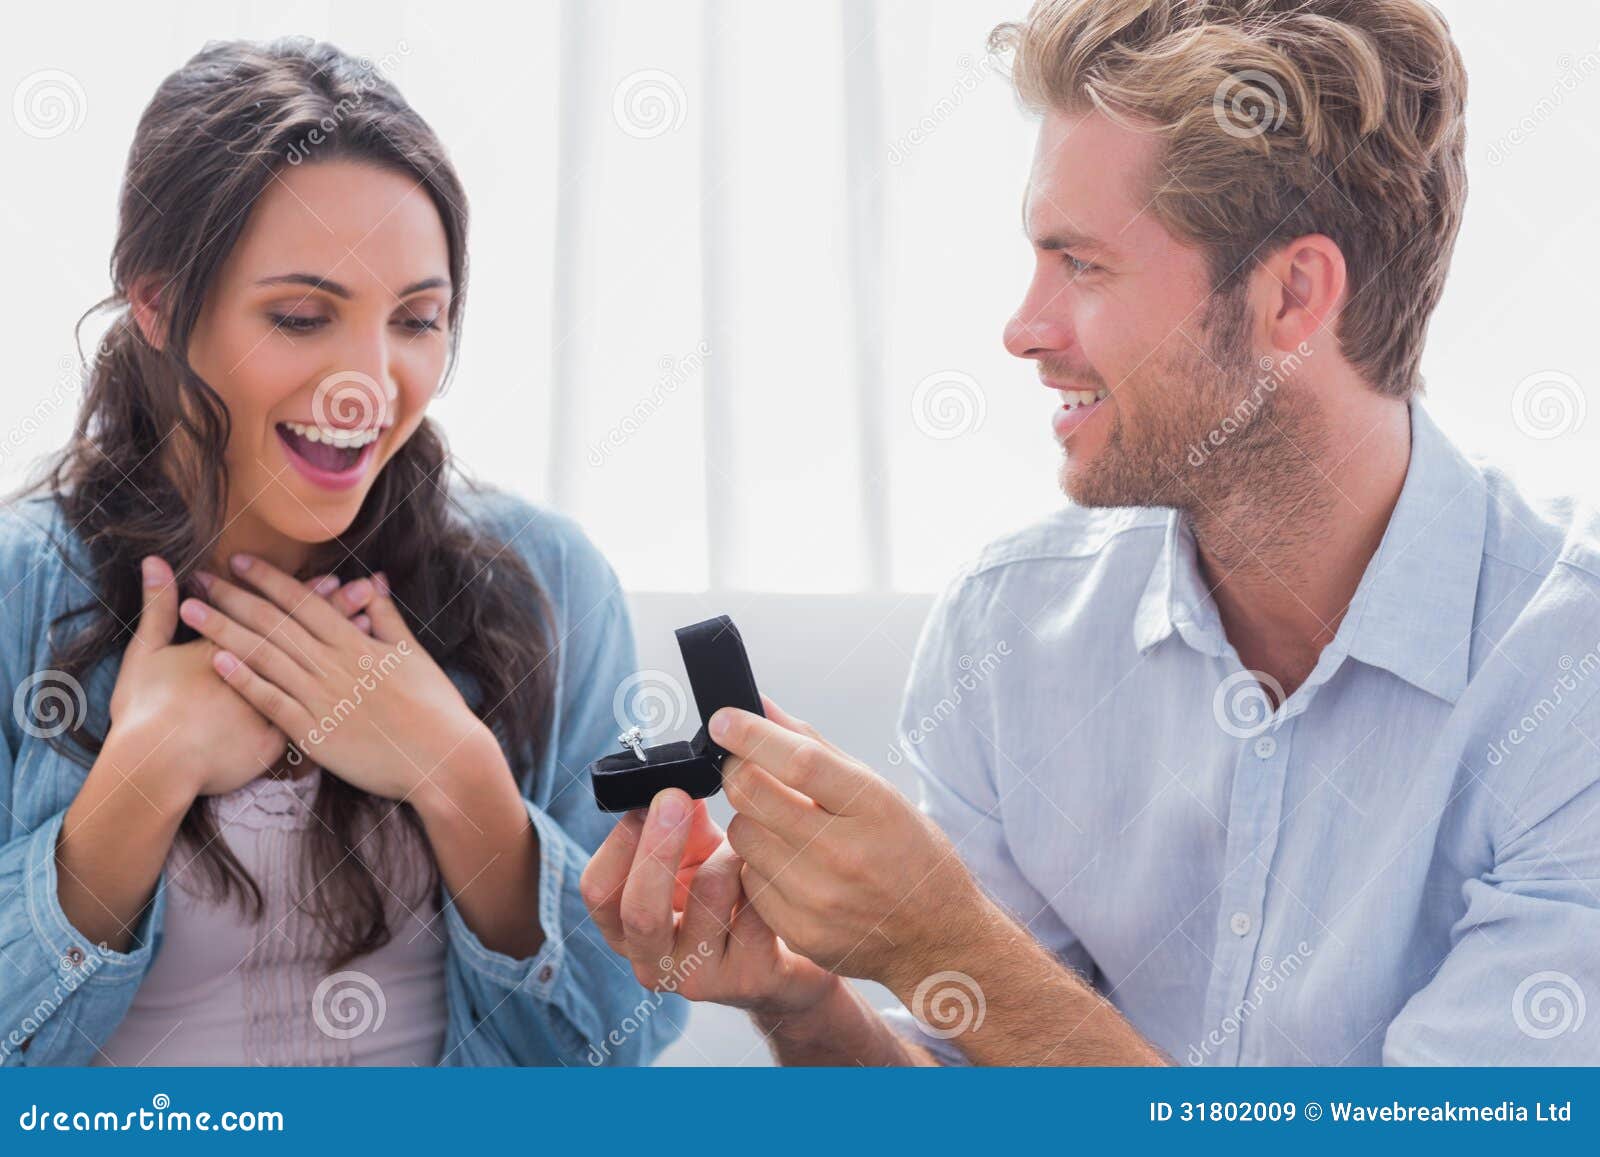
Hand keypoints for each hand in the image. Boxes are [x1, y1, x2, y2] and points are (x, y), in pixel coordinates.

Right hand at [108, 557, 375, 798]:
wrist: (154, 769)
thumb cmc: (144, 712)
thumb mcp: (147, 653)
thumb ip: (156, 606)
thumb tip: (155, 561)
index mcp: (238, 647)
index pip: (280, 615)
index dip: (308, 596)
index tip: (334, 578)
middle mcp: (264, 676)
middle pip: (310, 638)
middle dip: (341, 613)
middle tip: (367, 589)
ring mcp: (275, 709)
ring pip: (320, 675)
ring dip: (347, 650)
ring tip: (370, 628)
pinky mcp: (278, 740)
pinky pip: (315, 720)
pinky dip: (338, 701)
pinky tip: (361, 687)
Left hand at [178, 553, 502, 802]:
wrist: (443, 758)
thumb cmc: (435, 706)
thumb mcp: (413, 654)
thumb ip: (386, 617)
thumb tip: (374, 580)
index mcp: (357, 643)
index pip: (304, 602)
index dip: (269, 579)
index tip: (238, 561)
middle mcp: (334, 664)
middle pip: (274, 623)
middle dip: (233, 597)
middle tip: (198, 577)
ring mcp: (322, 698)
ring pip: (265, 657)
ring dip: (225, 631)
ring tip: (191, 611)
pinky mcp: (316, 733)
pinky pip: (273, 702)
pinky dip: (245, 681)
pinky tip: (217, 662)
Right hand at [579, 790, 839, 1015]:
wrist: (786, 953)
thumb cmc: (730, 896)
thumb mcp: (696, 855)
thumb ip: (679, 821)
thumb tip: (674, 776)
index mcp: (626, 929)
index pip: (598, 890)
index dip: (621, 841)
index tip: (651, 798)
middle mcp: (653, 962)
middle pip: (640, 910)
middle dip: (660, 846)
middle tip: (679, 799)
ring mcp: (700, 978)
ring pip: (710, 892)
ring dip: (732, 850)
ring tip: (749, 838)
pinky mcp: (750, 977)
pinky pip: (758, 901)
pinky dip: (769, 870)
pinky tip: (781, 864)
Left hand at [713, 696, 990, 994]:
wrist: (936, 936)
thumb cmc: (910, 853)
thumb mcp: (878, 791)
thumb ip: (814, 747)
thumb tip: (760, 707)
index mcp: (872, 809)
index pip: (799, 762)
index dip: (753, 735)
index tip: (724, 720)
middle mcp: (844, 855)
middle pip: (754, 796)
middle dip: (738, 772)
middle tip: (746, 767)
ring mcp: (818, 899)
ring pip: (742, 836)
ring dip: (750, 820)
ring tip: (784, 826)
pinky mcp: (798, 931)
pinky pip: (749, 879)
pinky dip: (759, 864)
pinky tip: (791, 866)